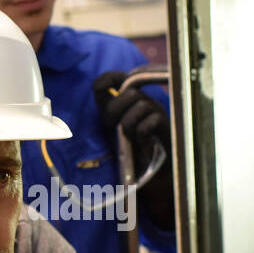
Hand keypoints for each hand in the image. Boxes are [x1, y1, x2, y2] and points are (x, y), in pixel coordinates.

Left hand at [91, 70, 174, 230]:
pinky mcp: (166, 126)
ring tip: (130, 137)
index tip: (100, 88)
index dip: (108, 78)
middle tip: (113, 126)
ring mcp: (157, 112)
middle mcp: (144, 102)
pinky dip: (142, 132)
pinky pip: (151, 121)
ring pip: (140, 104)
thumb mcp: (112, 134)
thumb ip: (105, 116)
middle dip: (115, 110)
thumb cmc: (130, 153)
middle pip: (129, 91)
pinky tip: (142, 141)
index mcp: (128, 101)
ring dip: (129, 123)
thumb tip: (87, 102)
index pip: (118, 78)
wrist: (152, 174)